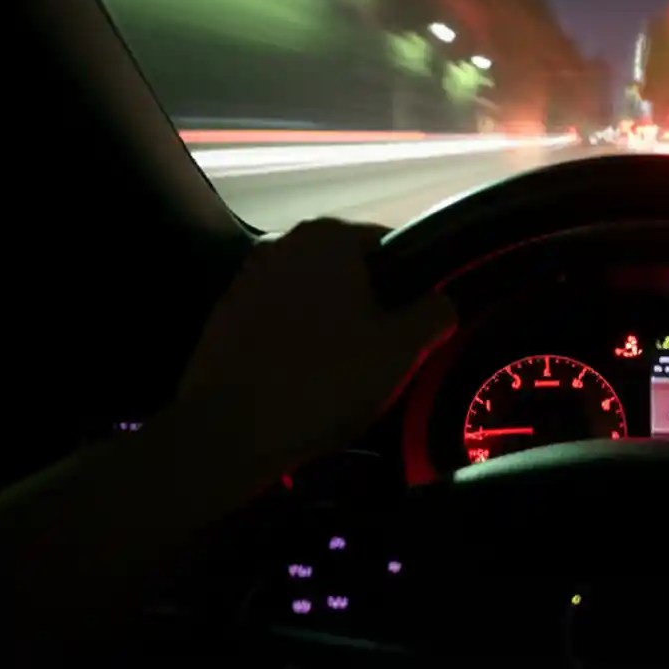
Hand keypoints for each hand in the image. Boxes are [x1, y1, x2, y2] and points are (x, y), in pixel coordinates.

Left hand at [176, 219, 454, 461]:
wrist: (229, 431)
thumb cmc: (324, 380)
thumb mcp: (400, 350)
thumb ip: (433, 314)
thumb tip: (442, 303)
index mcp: (330, 237)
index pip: (394, 247)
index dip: (415, 289)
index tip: (419, 330)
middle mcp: (286, 242)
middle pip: (352, 273)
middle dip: (372, 308)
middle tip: (386, 357)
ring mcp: (249, 276)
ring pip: (316, 298)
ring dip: (335, 326)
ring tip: (345, 375)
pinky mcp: (226, 314)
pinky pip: (283, 321)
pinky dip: (300, 342)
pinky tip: (305, 380)